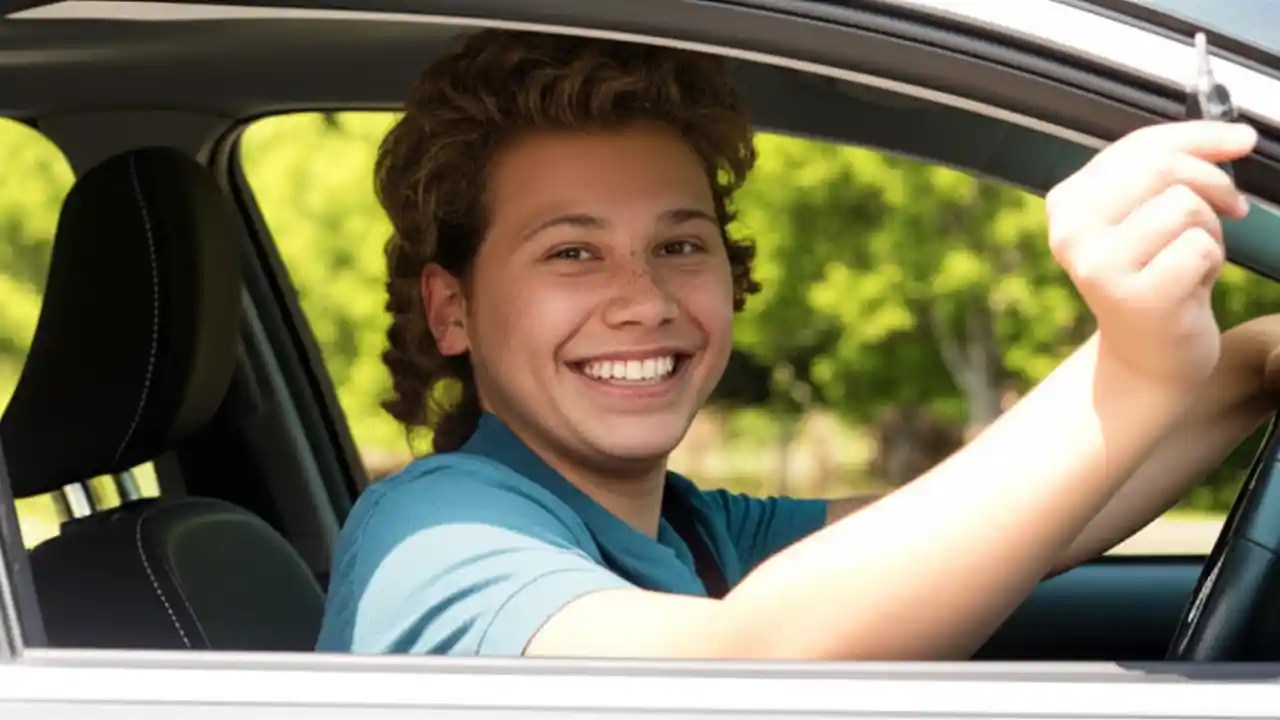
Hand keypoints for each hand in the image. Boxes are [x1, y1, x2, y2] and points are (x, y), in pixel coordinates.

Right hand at [1045, 121, 1256, 388]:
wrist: (1147, 355)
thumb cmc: (1157, 273)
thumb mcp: (1149, 212)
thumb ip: (1175, 166)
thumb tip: (1240, 135)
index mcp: (1067, 202)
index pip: (1139, 146)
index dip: (1200, 137)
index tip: (1240, 142)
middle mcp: (1070, 231)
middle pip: (1161, 168)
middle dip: (1211, 183)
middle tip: (1231, 208)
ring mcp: (1098, 265)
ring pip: (1184, 206)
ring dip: (1210, 231)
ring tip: (1193, 258)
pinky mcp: (1134, 297)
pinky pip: (1200, 249)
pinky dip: (1211, 265)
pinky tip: (1192, 286)